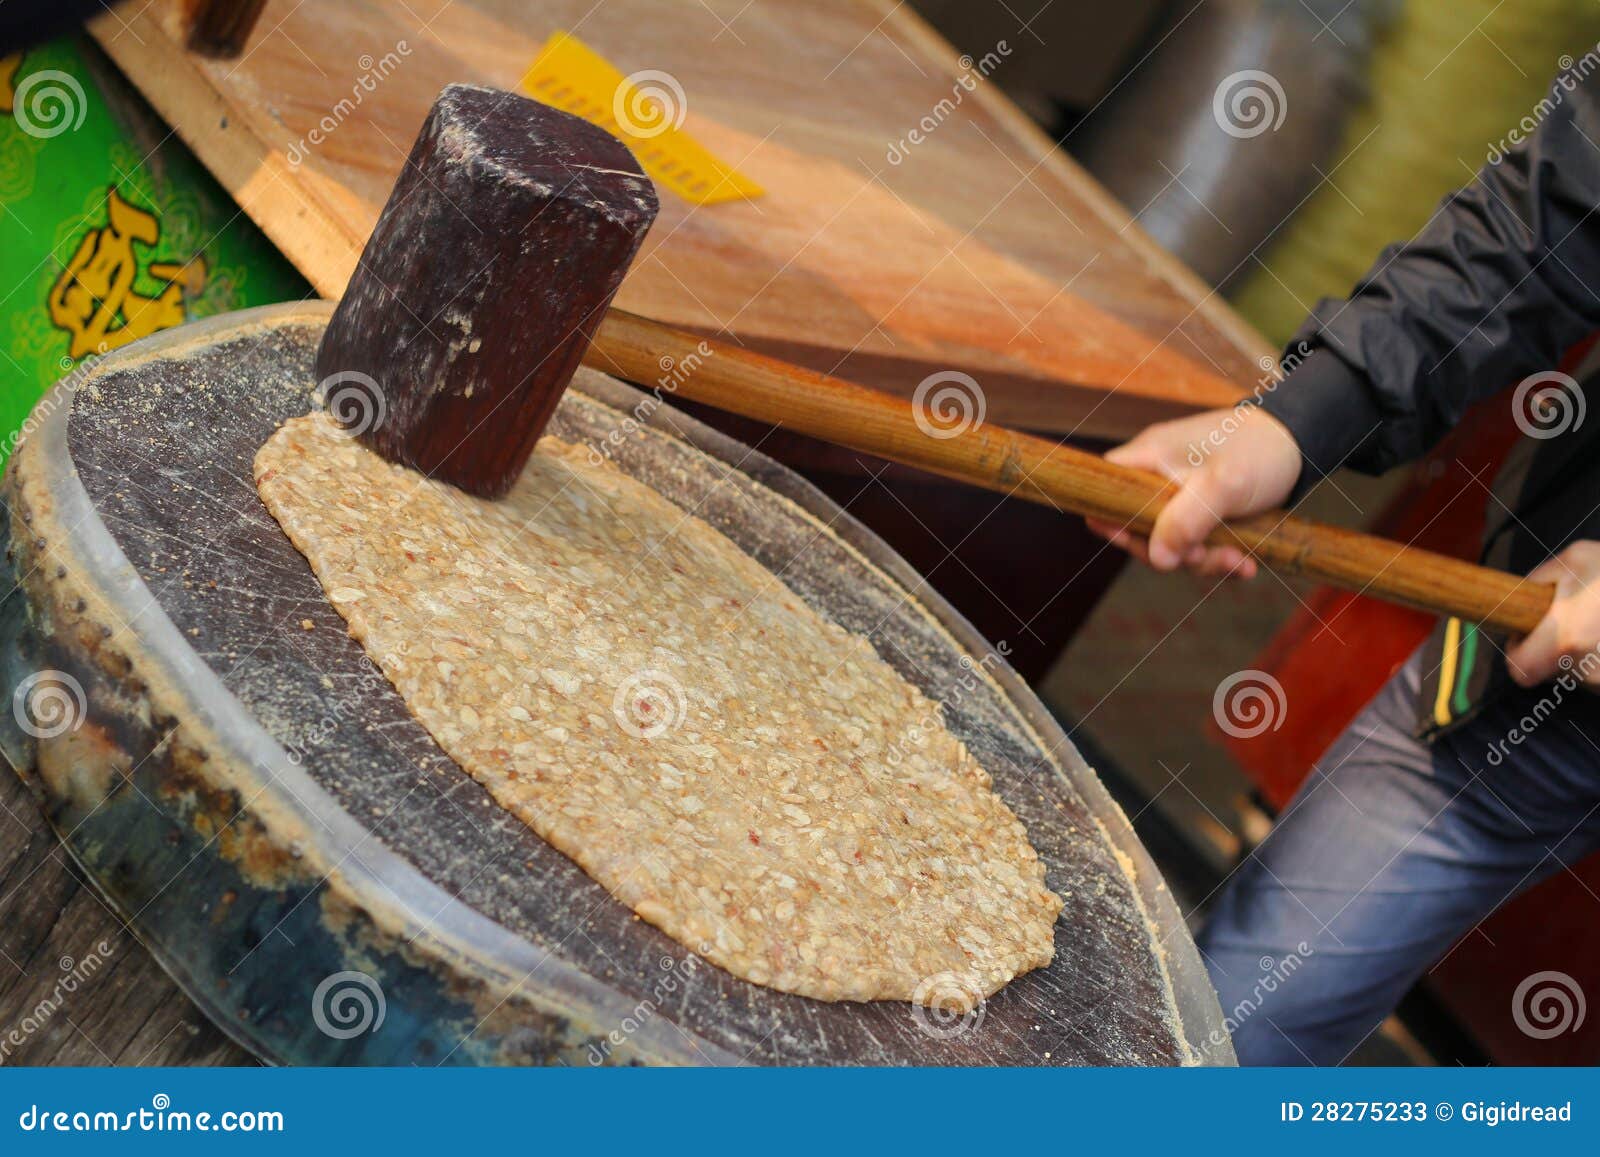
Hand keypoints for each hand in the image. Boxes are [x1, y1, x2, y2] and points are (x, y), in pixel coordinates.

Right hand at [1088, 406, 1302, 578]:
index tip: (1141, 543)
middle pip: (1137, 528)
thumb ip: (1187, 521)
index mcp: (1148, 459)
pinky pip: (1196, 544)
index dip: (1112, 520)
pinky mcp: (1202, 512)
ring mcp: (1179, 497)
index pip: (1105, 490)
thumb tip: (1158, 560)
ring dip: (1202, 561)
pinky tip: (1244, 564)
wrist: (1301, 444)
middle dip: (1171, 552)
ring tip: (1238, 564)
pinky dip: (1217, 558)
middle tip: (1203, 558)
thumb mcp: (1224, 485)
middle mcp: (1156, 478)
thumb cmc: (1259, 451)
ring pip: (1170, 543)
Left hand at [1506, 541, 1599, 688]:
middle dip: (1553, 647)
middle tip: (1573, 619)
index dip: (1518, 651)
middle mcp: (1589, 668)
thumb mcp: (1575, 559)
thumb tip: (1519, 597)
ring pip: (1579, 673)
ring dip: (1582, 652)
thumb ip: (1537, 580)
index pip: (1519, 671)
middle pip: (1550, 671)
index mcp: (1567, 639)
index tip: (1527, 633)